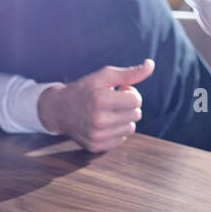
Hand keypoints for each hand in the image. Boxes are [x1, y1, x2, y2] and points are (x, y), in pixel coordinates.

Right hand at [37, 59, 153, 152]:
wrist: (59, 110)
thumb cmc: (85, 89)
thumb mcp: (105, 76)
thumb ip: (130, 73)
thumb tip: (151, 64)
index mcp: (100, 100)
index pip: (136, 100)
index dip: (130, 93)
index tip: (118, 90)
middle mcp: (98, 120)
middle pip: (136, 114)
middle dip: (128, 106)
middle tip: (112, 101)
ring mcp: (96, 136)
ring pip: (131, 128)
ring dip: (124, 119)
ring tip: (108, 112)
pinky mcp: (96, 147)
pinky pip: (121, 139)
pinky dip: (117, 131)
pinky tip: (104, 123)